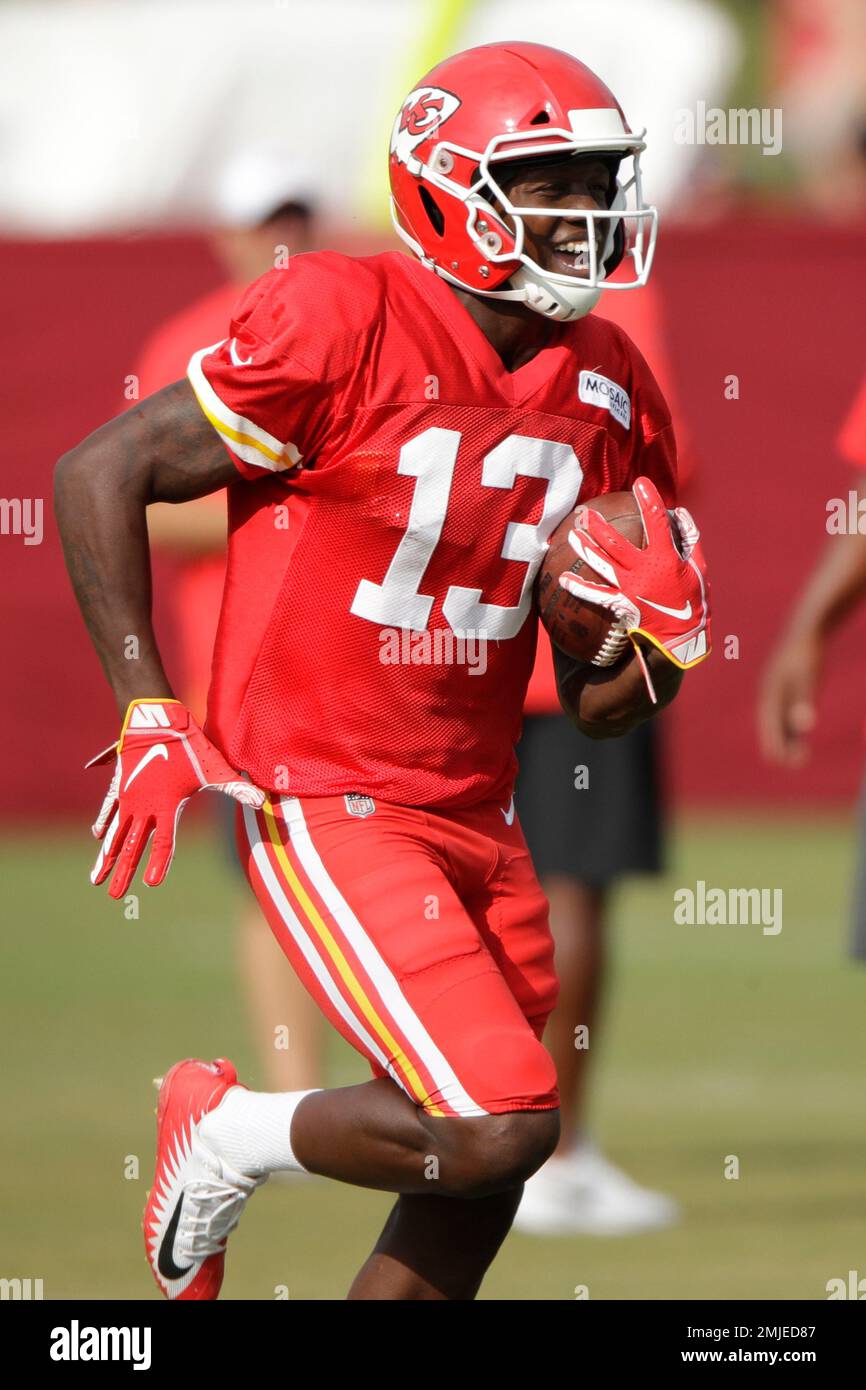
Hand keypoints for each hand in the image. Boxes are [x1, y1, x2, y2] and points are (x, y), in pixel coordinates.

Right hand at [88, 699, 264, 898]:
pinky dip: (105, 823)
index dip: (159, 863)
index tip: (152, 883)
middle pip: (132, 847)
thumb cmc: (188, 744)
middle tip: (115, 896)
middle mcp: (144, 805)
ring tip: (96, 879)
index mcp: (167, 806)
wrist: (156, 718)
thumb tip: (262, 801)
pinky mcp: (121, 784)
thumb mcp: (214, 768)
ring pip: (116, 834)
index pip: (165, 842)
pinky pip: (110, 808)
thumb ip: (235, 788)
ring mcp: (130, 796)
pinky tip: (98, 837)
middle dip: (123, 873)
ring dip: (107, 857)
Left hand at [559, 476, 711, 676]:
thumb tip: (679, 511)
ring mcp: (631, 589)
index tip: (640, 483)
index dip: (650, 501)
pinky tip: (563, 580)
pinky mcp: (621, 605)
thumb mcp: (699, 569)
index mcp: (667, 560)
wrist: (682, 640)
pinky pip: (596, 595)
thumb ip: (690, 539)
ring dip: (585, 549)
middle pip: (617, 543)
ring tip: (570, 534)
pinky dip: (579, 588)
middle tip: (584, 511)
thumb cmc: (692, 602)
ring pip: (602, 564)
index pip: (658, 523)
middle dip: (598, 526)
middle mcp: (646, 572)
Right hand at [758, 630, 822, 764]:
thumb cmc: (808, 652)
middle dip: (782, 744)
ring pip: (780, 720)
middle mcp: (771, 693)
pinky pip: (787, 712)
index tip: (779, 761)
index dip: (773, 742)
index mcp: (770, 691)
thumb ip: (805, 701)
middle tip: (796, 764)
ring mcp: (779, 690)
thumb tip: (805, 725)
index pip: (769, 723)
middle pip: (773, 725)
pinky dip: (792, 726)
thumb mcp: (808, 677)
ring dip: (788, 738)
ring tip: (800, 758)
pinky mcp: (789, 687)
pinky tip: (801, 736)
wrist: (808, 627)